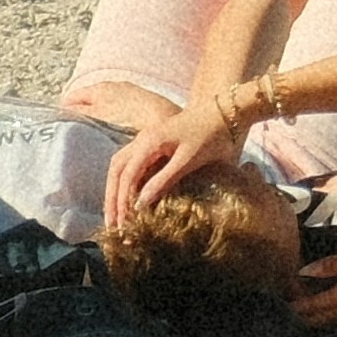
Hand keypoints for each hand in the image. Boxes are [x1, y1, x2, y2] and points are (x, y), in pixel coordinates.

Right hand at [99, 99, 242, 228]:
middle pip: (116, 170)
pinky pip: (131, 163)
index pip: (127, 176)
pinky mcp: (154, 143)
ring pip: (120, 166)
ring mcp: (147, 140)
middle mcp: (142, 139)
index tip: (122, 224)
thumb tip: (139, 204)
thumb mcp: (190, 160)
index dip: (123, 201)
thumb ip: (164, 180)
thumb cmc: (212, 135)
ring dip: (115, 189)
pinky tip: (128, 197)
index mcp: (149, 142)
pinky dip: (125, 182)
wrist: (226, 111)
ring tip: (115, 214)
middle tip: (111, 225)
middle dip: (112, 198)